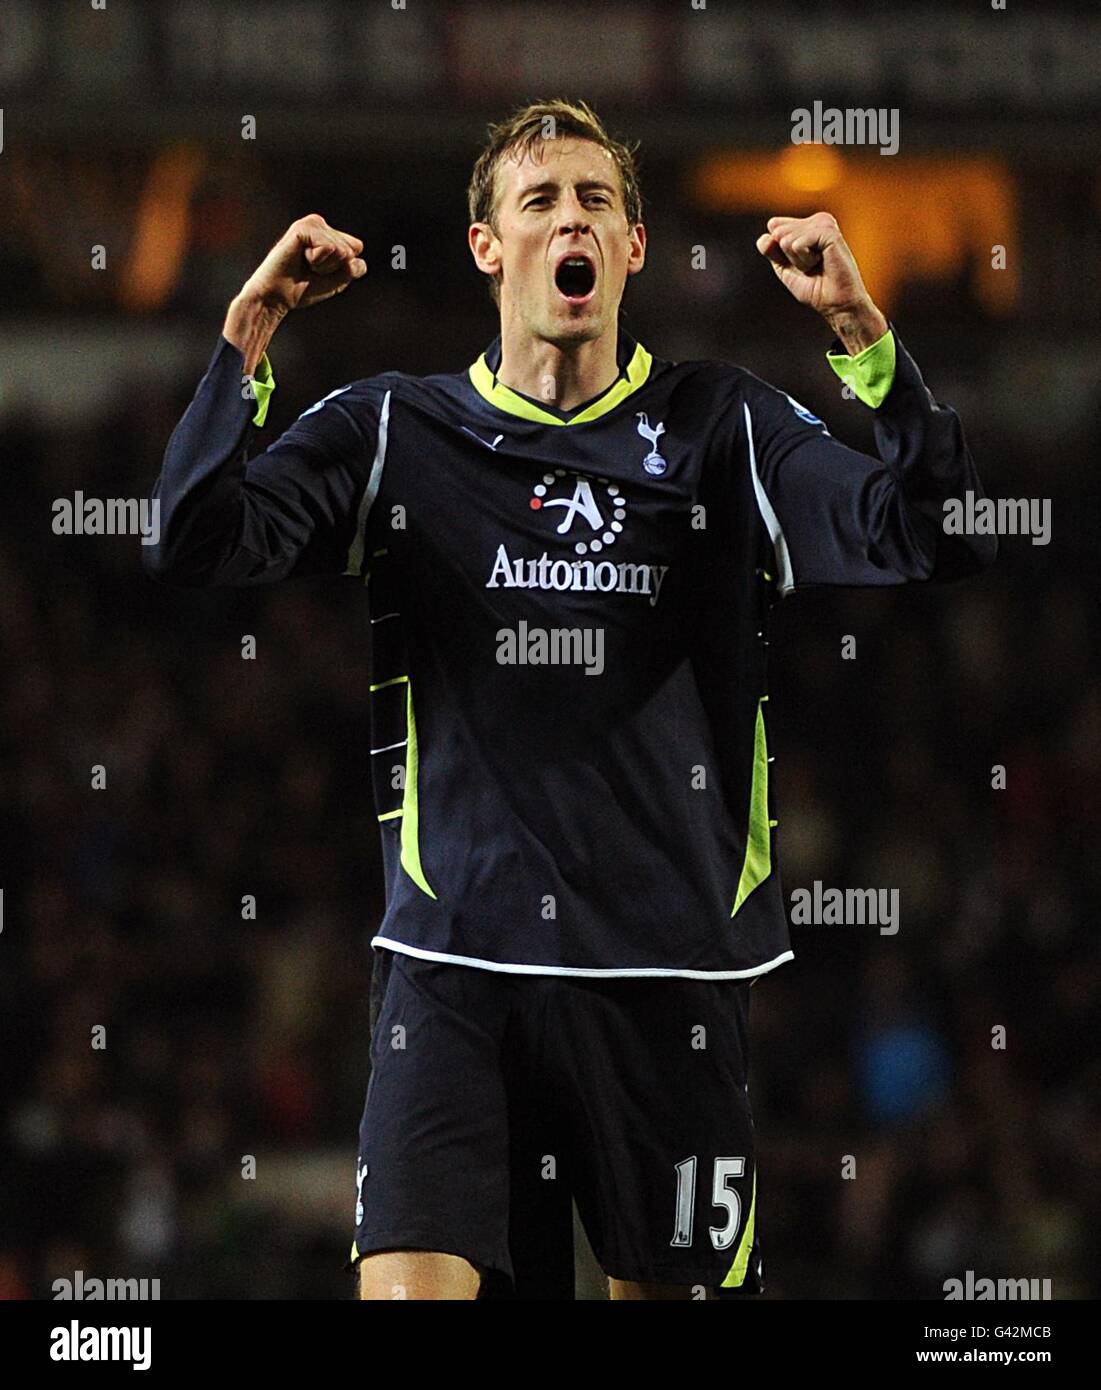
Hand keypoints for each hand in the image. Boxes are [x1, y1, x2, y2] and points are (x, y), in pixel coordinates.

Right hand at [241, 212, 365, 313]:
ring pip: (342, 250)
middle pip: (351, 249)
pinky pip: (329, 248)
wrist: (278, 296)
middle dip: (334, 267)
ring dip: (325, 266)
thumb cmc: (304, 288)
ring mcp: (311, 224)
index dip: (343, 268)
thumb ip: (353, 268)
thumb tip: (357, 252)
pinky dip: (318, 261)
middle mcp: (320, 224)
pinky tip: (301, 259)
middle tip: (311, 270)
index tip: (321, 272)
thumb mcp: (337, 281)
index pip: (357, 248)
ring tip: (305, 265)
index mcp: (328, 233)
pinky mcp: (303, 228)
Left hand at [756, 212, 886, 349]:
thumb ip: (770, 250)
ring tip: (817, 265)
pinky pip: (798, 244)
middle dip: (789, 257)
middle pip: (778, 233)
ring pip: (786, 239)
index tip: (799, 263)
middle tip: (810, 266)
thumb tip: (767, 236)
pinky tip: (822, 262)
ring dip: (798, 260)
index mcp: (807, 224)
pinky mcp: (829, 231)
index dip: (778, 251)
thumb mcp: (783, 268)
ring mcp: (823, 223)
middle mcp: (816, 220)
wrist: (836, 304)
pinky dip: (804, 259)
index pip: (773, 226)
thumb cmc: (814, 288)